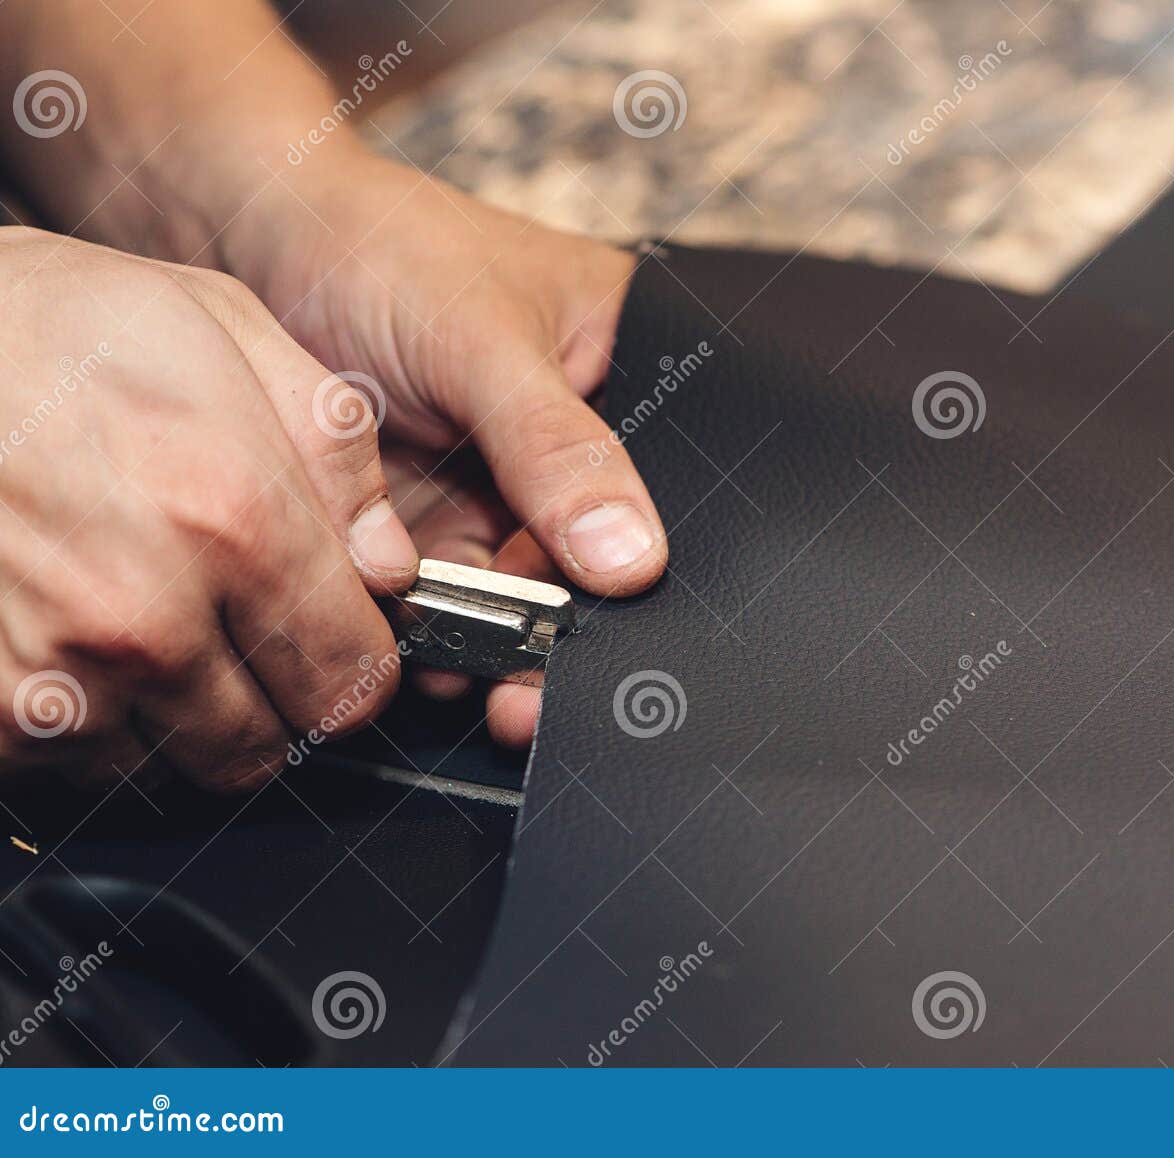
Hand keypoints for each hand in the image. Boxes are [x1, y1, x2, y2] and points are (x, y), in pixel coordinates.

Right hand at [0, 227, 415, 788]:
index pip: (351, 681)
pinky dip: (78, 722)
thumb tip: (390, 564)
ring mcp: (50, 676)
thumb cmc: (51, 324)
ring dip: (168, 716)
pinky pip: (64, 768)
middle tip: (235, 632)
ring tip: (137, 618)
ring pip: (164, 766)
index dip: (355, 666)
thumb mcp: (227, 330)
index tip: (338, 644)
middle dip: (268, 701)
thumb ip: (335, 457)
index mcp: (233, 521)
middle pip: (265, 746)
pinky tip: (68, 637)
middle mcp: (145, 616)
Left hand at [219, 155, 666, 746]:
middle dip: (566, 618)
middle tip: (536, 688)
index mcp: (625, 366)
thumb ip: (556, 449)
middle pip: (598, 551)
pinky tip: (428, 647)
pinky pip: (456, 592)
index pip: (665, 481)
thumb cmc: (380, 246)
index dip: (645, 553)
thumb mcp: (482, 341)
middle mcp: (574, 437)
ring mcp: (503, 483)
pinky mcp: (434, 519)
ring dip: (501, 638)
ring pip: (527, 586)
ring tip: (473, 670)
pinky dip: (441, 627)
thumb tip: (633, 558)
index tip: (618, 618)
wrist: (245, 240)